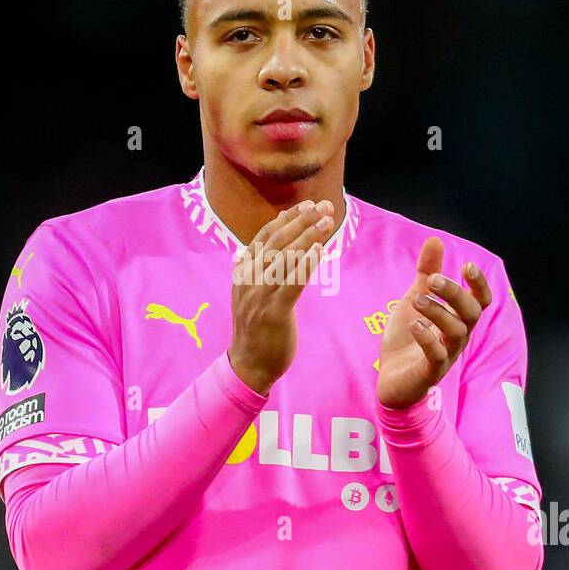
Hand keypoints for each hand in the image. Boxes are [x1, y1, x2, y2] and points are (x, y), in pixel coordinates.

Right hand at [227, 199, 333, 394]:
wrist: (249, 364)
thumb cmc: (254, 328)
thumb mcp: (247, 294)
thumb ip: (251, 270)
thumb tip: (249, 248)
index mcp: (243, 272)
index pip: (265, 237)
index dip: (286, 219)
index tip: (306, 205)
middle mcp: (249, 280)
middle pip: (277, 242)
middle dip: (302, 221)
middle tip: (323, 206)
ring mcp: (260, 296)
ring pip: (284, 259)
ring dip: (307, 237)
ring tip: (325, 222)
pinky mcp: (274, 313)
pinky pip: (290, 285)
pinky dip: (304, 266)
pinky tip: (318, 252)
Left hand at [377, 236, 492, 409]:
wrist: (391, 381)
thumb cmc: (408, 341)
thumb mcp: (415, 300)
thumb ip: (426, 273)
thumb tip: (435, 239)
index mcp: (457, 319)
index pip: (480, 301)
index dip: (479, 284)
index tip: (467, 266)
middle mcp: (456, 337)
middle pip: (471, 314)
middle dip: (455, 294)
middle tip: (432, 281)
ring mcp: (445, 356)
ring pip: (456, 332)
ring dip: (439, 312)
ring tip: (417, 300)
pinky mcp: (429, 372)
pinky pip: (437, 356)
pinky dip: (428, 338)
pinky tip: (414, 325)